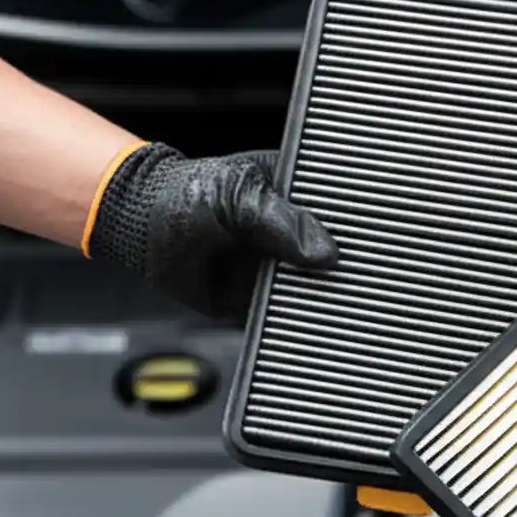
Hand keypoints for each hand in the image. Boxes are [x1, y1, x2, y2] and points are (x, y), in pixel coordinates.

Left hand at [85, 143, 338, 315]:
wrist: (142, 231)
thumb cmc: (185, 196)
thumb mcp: (237, 195)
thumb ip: (281, 219)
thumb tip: (325, 253)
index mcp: (299, 194)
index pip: (344, 212)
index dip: (360, 227)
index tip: (375, 242)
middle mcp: (296, 233)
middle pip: (338, 255)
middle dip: (346, 268)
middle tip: (354, 277)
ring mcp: (282, 268)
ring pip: (318, 289)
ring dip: (325, 298)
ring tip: (337, 301)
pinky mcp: (265, 300)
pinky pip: (289, 316)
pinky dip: (299, 322)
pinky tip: (312, 321)